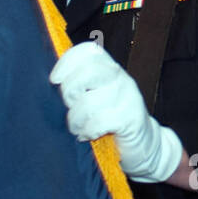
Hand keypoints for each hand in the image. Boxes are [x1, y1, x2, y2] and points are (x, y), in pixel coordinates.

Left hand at [49, 41, 182, 183]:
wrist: (145, 147)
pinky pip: (101, 121)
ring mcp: (128, 98)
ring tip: (76, 128)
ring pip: (90, 101)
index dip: (67, 61)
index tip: (54, 79)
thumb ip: (80, 86)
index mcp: (109, 69)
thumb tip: (52, 83)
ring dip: (75, 118)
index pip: (89, 51)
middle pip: (89, 71)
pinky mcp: (131, 119)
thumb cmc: (111, 122)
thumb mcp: (97, 97)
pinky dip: (88, 130)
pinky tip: (86, 135)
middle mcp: (120, 78)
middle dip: (70, 91)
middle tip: (69, 108)